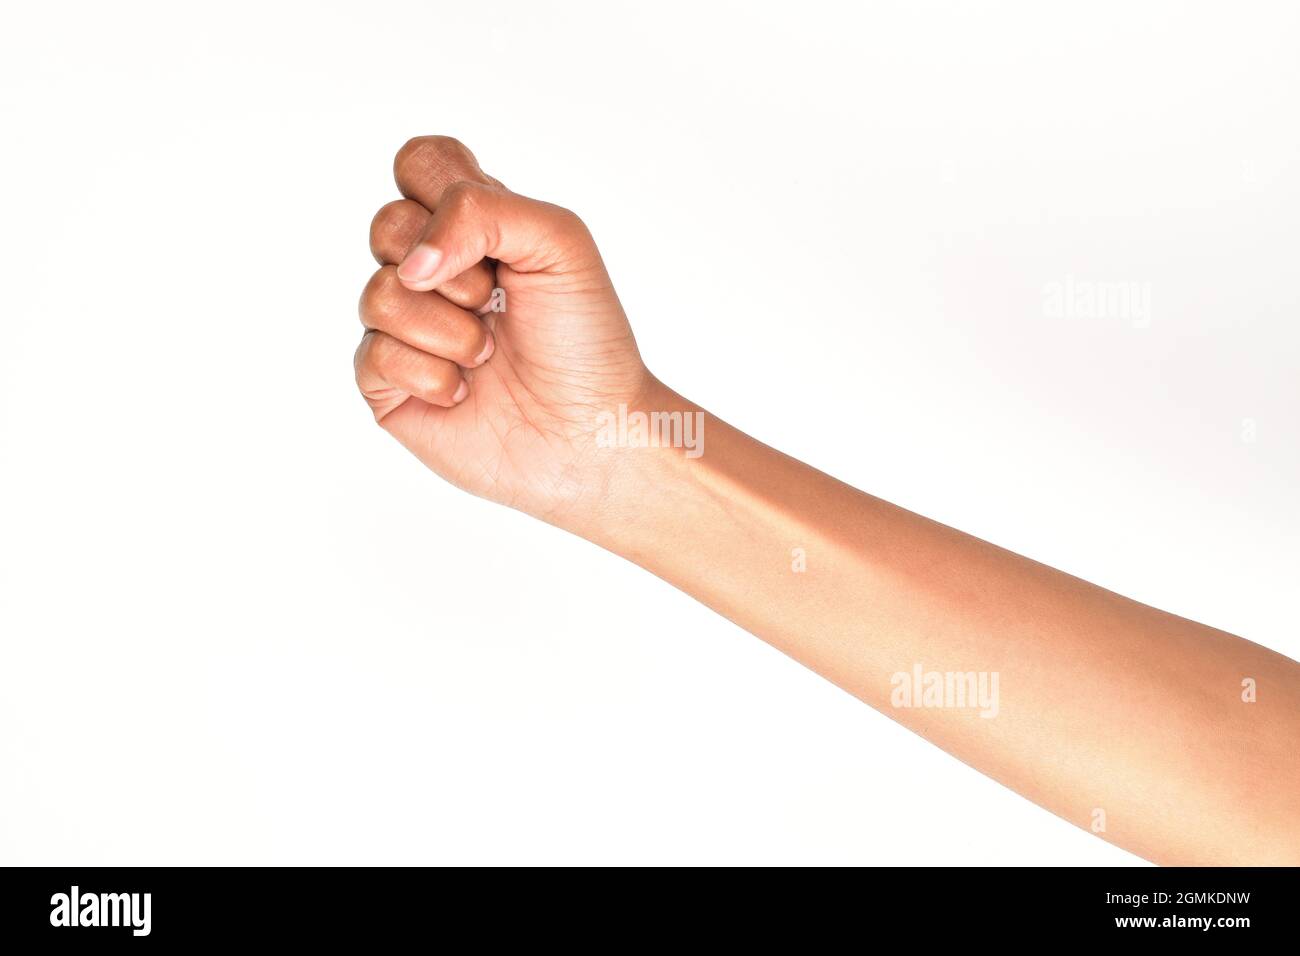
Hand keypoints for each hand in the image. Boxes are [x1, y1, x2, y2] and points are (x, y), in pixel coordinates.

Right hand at [356, 136, 655, 528]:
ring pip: (377, 294)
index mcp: (473, 226)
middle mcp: (432, 271)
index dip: (438, 187)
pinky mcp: (388, 385)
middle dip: (453, 268)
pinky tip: (465, 392)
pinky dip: (431, 375)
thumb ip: (480, 210)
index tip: (488, 233)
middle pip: (385, 224)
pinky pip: (373, 356)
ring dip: (448, 330)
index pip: (418, 162)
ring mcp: (406, 327)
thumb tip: (410, 261)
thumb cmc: (586, 341)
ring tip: (488, 355)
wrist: (593, 432)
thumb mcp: (559, 242)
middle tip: (495, 302)